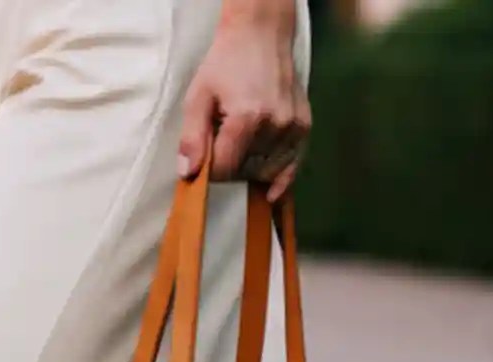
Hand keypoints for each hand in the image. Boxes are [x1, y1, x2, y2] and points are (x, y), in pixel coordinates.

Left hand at [178, 10, 310, 202]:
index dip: (209, 170)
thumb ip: (191, 137)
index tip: (202, 159)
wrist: (260, 37)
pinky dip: (280, 178)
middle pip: (245, 171)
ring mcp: (292, 127)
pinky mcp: (303, 126)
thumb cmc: (225, 64)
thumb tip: (188, 173)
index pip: (224, 168)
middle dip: (229, 167)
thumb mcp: (198, 96)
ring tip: (241, 145)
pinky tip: (272, 194)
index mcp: (246, 117)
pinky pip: (291, 164)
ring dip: (250, 169)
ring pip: (266, 171)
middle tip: (221, 144)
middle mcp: (274, 125)